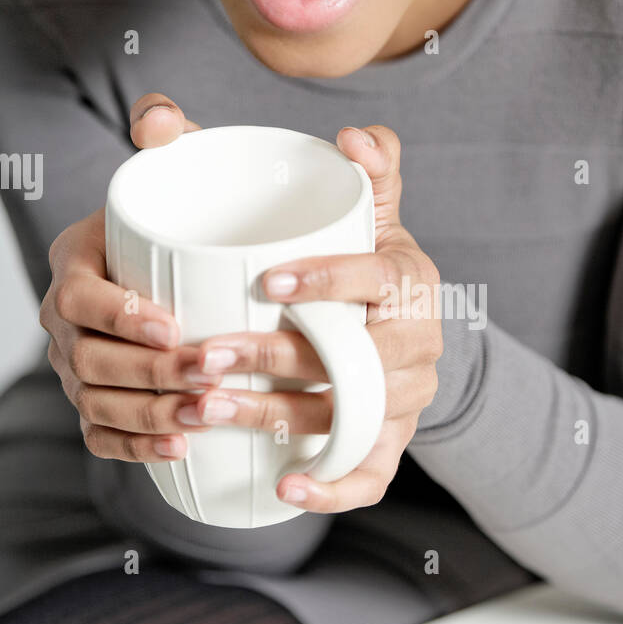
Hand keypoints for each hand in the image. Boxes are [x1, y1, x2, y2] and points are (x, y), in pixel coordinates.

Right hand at [39, 93, 230, 462]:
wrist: (182, 261)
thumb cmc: (181, 209)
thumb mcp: (175, 164)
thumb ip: (167, 133)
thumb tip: (159, 122)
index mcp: (75, 263)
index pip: (79, 298)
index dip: (120, 316)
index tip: (172, 324)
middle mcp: (66, 322)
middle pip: (91, 360)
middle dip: (151, 372)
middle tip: (211, 372)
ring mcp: (78, 368)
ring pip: (99, 403)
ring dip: (152, 414)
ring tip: (207, 414)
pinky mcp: (99, 404)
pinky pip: (104, 436)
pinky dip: (137, 447)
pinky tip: (183, 450)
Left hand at [183, 124, 442, 511]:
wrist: (401, 331)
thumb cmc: (366, 262)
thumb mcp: (371, 210)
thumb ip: (361, 164)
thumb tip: (349, 133)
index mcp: (409, 280)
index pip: (376, 279)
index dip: (327, 282)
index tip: (265, 283)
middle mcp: (417, 343)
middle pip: (353, 360)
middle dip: (276, 359)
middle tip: (205, 355)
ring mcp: (406, 400)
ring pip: (347, 419)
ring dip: (276, 419)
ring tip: (208, 408)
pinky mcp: (391, 444)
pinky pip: (371, 477)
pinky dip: (331, 490)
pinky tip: (283, 490)